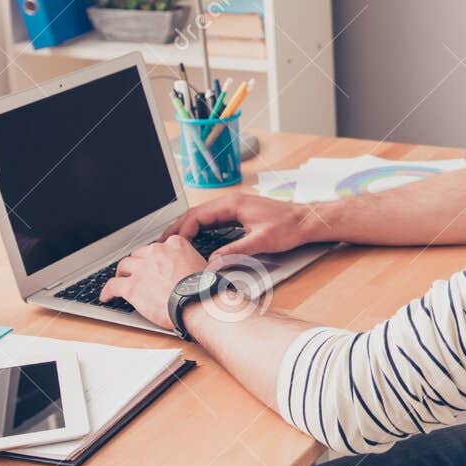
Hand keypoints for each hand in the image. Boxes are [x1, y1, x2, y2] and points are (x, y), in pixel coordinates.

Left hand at [99, 236, 206, 329]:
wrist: (197, 304)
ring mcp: (142, 269)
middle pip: (140, 254)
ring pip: (125, 265)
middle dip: (138, 264)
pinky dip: (108, 291)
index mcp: (174, 245)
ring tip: (122, 280)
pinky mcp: (131, 287)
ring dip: (123, 273)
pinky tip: (106, 296)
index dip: (155, 257)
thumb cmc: (203, 290)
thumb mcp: (202, 266)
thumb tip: (190, 268)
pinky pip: (113, 285)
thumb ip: (190, 261)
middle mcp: (156, 253)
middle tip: (139, 273)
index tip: (156, 263)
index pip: (159, 246)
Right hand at [162, 193, 316, 266]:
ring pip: (201, 217)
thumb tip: (212, 262)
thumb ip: (235, 251)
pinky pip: (211, 222)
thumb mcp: (261, 241)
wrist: (305, 221)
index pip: (197, 215)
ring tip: (171, 244)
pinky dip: (197, 230)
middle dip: (176, 229)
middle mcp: (230, 202)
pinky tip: (191, 241)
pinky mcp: (237, 215)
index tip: (173, 246)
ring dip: (185, 229)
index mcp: (232, 203)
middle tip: (160, 244)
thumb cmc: (288, 226)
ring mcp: (233, 208)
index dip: (182, 231)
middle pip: (194, 214)